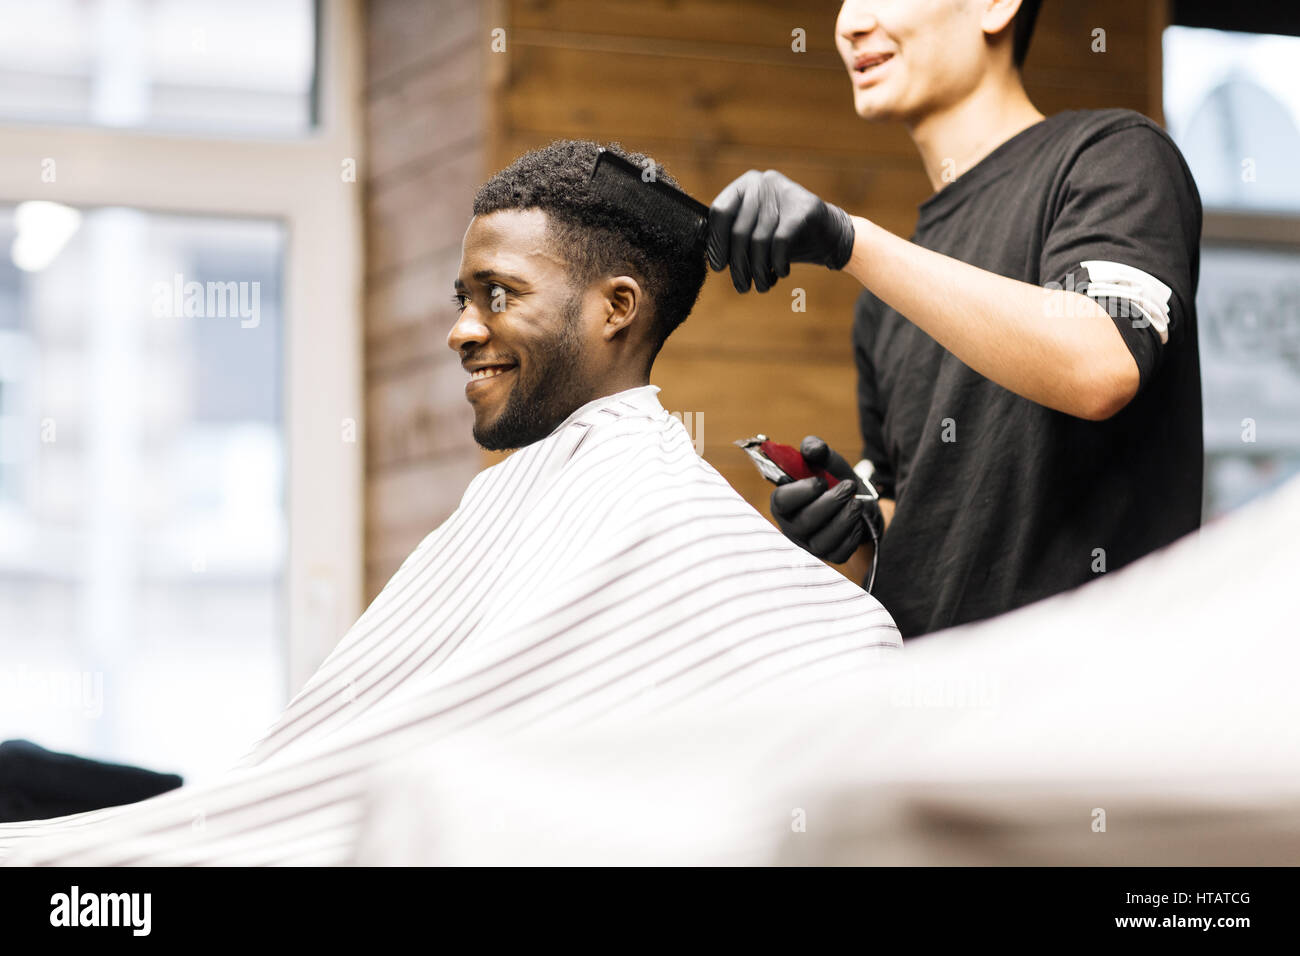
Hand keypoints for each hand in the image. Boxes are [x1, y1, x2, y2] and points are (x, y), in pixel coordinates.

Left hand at [706, 170, 855, 292]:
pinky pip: (780, 243)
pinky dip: (777, 264)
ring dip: (758, 271)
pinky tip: (780, 273)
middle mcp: (763, 182)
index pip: (720, 212)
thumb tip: (710, 256)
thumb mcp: (755, 230)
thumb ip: (733, 235)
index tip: (719, 267)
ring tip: (761, 285)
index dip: (716, 243)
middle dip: (739, 265)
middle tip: (741, 285)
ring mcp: (784, 192)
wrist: (828, 235)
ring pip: (759, 241)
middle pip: (739, 231)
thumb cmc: (784, 236)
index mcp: (745, 185)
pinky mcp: (803, 208)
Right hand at [769, 436, 882, 564]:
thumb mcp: (826, 460)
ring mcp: (811, 546)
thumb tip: (811, 448)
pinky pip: (841, 552)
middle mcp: (792, 528)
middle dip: (831, 503)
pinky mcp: (831, 557)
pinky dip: (853, 534)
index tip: (821, 481)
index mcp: (783, 503)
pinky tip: (856, 520)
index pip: (781, 503)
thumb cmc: (834, 480)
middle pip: (804, 523)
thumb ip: (816, 449)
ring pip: (823, 542)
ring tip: (857, 503)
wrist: (857, 500)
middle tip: (849, 487)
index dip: (802, 492)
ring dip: (844, 518)